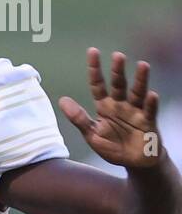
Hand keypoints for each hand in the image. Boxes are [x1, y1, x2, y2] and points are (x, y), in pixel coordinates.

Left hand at [60, 49, 162, 169]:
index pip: (98, 85)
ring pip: (138, 93)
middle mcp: (121, 105)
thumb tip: (62, 100)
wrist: (133, 162)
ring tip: (142, 65)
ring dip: (140, 80)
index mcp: (105, 107)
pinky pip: (150, 111)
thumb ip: (79, 118)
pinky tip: (151, 95)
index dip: (95, 70)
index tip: (92, 51)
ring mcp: (136, 111)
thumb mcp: (92, 135)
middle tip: (117, 56)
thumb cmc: (112, 147)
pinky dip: (151, 104)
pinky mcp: (148, 122)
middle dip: (118, 71)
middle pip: (118, 85)